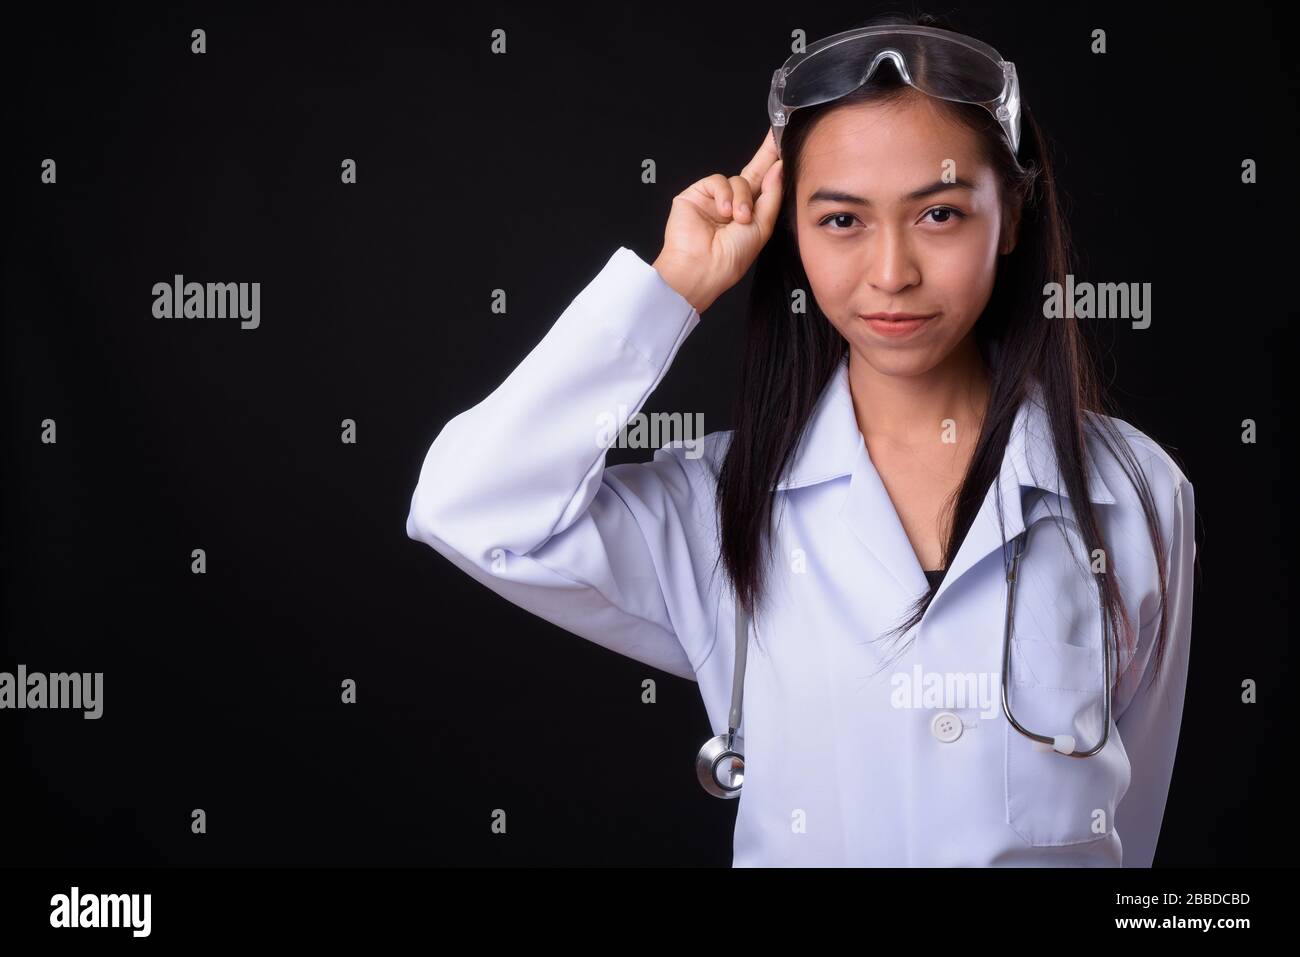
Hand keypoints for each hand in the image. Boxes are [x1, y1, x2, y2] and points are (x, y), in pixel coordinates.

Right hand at [652, 128, 784, 313]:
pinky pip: (718, 180)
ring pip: (737, 179)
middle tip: (776, 136)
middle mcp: (733, 204)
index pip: (765, 184)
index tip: (785, 146)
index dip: (775, 165)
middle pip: (752, 172)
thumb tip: (778, 167)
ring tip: (737, 219)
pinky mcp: (696, 194)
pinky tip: (724, 211)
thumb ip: (772, 194)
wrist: (703, 267)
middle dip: (765, 155)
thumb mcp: (762, 226)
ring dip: (741, 198)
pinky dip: (724, 194)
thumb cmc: (732, 257)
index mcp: (750, 214)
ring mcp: (714, 199)